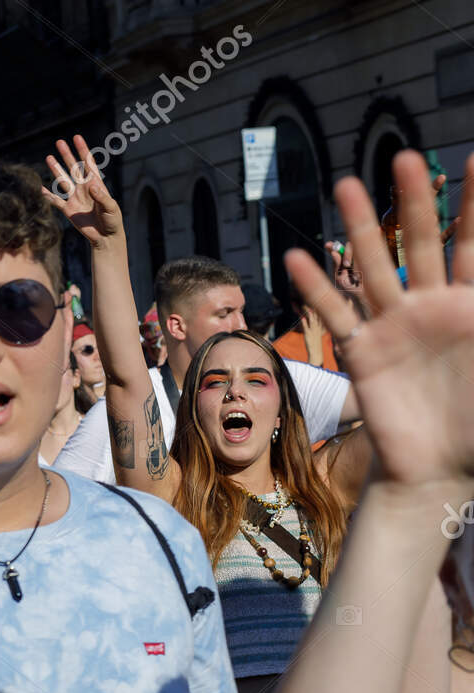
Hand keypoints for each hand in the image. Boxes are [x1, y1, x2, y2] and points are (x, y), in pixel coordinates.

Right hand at [42, 135, 124, 245]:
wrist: (106, 237)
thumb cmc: (113, 220)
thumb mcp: (111, 207)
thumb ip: (102, 196)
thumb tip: (91, 185)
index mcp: (96, 183)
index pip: (88, 163)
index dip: (82, 150)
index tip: (77, 137)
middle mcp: (84, 188)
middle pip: (73, 167)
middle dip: (67, 154)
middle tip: (59, 142)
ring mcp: (75, 198)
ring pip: (63, 180)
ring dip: (56, 169)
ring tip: (49, 157)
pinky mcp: (69, 210)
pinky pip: (56, 201)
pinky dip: (48, 196)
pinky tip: (41, 189)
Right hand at [287, 150, 473, 492]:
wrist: (440, 472)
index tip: (473, 158)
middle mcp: (434, 309)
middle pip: (423, 242)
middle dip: (414, 201)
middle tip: (405, 158)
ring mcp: (394, 328)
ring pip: (375, 267)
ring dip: (359, 228)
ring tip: (344, 186)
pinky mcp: (362, 355)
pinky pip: (336, 315)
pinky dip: (316, 289)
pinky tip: (297, 259)